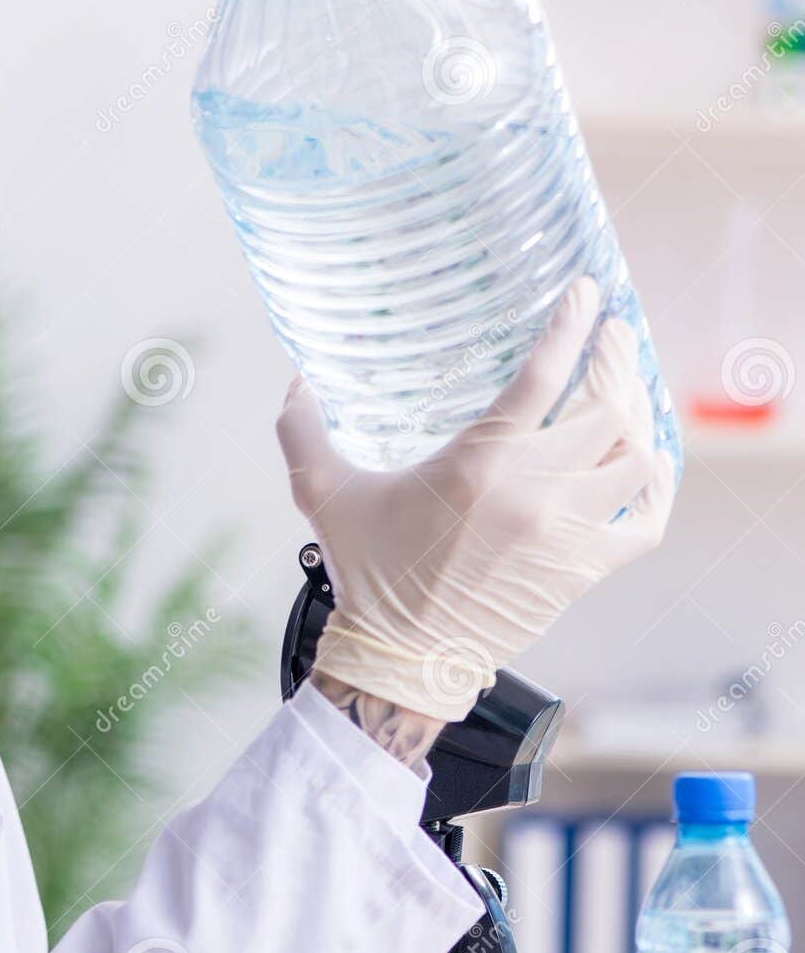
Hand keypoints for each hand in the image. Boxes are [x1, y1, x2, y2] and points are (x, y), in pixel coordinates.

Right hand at [276, 276, 675, 721]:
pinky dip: (656, 487)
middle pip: (607, 408)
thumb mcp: (322, 494)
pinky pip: (648, 520)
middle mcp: (532, 493)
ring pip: (636, 457)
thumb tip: (296, 383)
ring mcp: (566, 533)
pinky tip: (646, 465)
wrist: (403, 658)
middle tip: (610, 341)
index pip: (542, 376)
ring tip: (626, 396)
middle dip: (616, 363)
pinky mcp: (582, 569)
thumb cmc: (366, 573)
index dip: (571, 325)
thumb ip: (302, 431)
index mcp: (476, 464)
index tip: (586, 294)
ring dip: (638, 418)